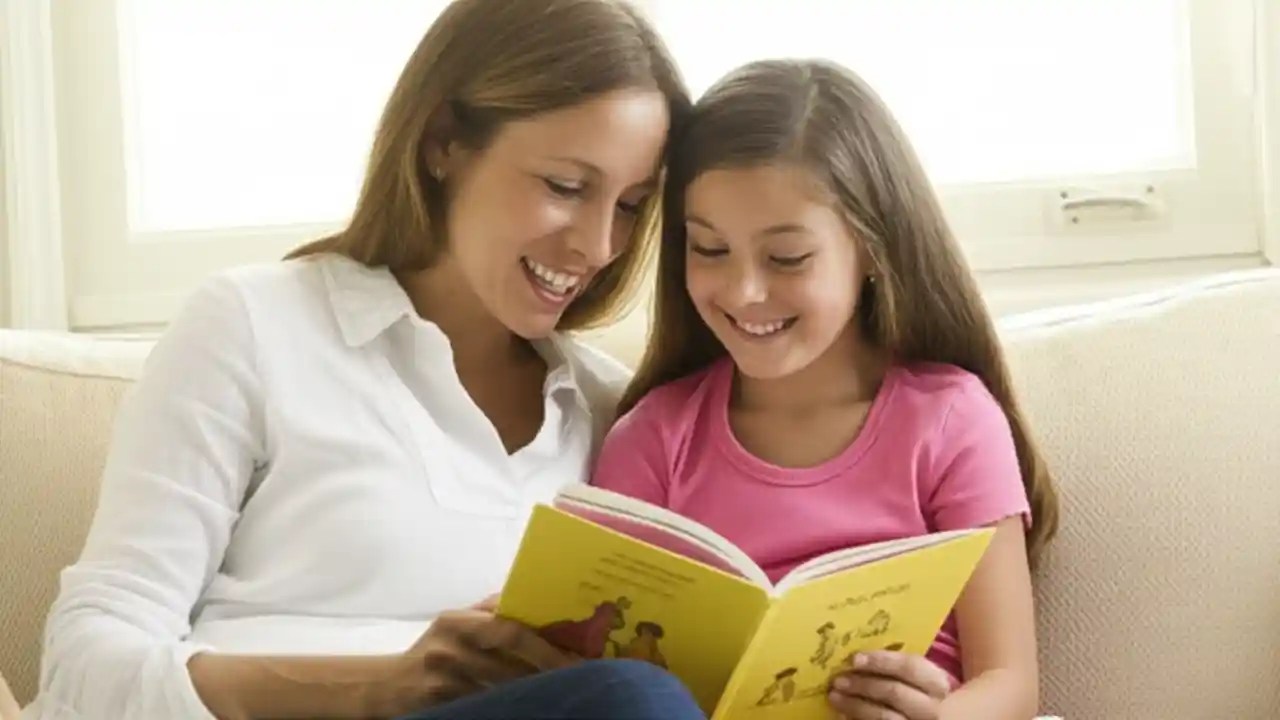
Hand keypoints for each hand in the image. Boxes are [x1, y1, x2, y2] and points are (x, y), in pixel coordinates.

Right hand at [390, 599, 576, 711]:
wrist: (386, 686)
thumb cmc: (433, 649)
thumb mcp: (455, 624)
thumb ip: (489, 610)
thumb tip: (533, 596)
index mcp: (458, 620)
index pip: (510, 625)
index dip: (546, 640)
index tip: (576, 650)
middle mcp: (450, 644)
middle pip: (512, 653)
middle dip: (549, 664)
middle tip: (579, 672)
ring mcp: (444, 676)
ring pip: (504, 684)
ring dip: (537, 687)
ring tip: (566, 689)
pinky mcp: (440, 702)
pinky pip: (485, 705)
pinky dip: (511, 705)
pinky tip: (532, 705)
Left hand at [828, 651, 951, 719]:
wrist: (928, 716)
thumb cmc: (918, 693)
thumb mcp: (918, 679)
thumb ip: (899, 667)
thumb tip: (859, 655)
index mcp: (937, 683)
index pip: (910, 667)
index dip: (882, 661)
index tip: (855, 658)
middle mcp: (933, 707)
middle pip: (895, 692)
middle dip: (863, 684)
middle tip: (838, 680)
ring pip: (885, 717)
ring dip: (855, 705)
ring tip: (834, 696)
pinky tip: (842, 715)